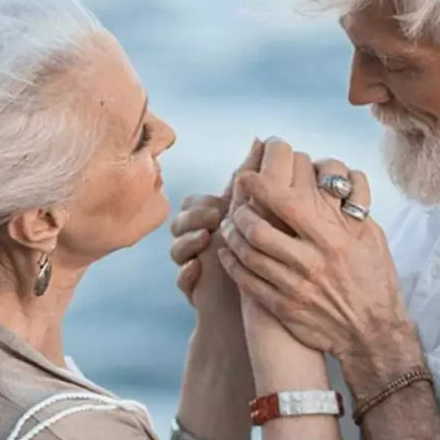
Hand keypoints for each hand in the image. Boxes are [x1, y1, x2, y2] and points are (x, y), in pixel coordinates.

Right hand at [169, 139, 263, 311]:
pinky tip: (199, 270)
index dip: (201, 203)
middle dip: (192, 219)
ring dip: (187, 244)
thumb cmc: (264, 251)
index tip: (220, 205)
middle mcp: (200, 240)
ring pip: (176, 249)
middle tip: (212, 220)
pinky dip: (188, 275)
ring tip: (206, 241)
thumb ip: (255, 180)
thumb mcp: (261, 213)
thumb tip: (262, 139)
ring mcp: (194, 264)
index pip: (193, 202)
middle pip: (178, 222)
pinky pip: (181, 281)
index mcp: (213, 220)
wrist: (261, 301)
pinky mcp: (194, 290)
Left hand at [217, 141, 421, 379]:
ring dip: (232, 236)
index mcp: (333, 239)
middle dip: (239, 212)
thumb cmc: (374, 279)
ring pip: (248, 255)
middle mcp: (311, 262)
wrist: (373, 333)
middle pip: (259, 230)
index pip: (287, 204)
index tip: (247, 176)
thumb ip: (344, 210)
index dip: (260, 186)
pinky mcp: (284, 308)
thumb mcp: (371, 237)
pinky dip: (232, 265)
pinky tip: (228, 254)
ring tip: (228, 225)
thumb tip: (323, 180)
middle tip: (234, 205)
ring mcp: (295, 287)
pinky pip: (248, 282)